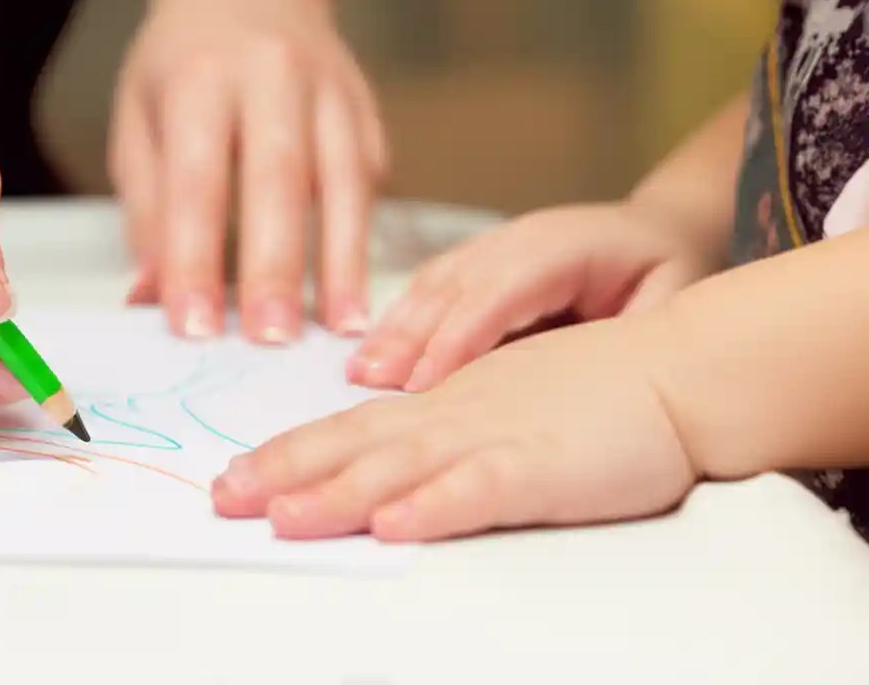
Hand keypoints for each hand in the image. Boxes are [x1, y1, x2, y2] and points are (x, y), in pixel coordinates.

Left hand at [110, 0, 386, 342]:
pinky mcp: (365, 112)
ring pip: (341, 182)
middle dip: (276, 267)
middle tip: (270, 340)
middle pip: (278, 179)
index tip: (195, 325)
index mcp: (200, 77)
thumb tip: (151, 298)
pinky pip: (368, 181)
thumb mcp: (141, 119)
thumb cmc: (185, 65)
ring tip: (338, 332)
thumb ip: (147, 210)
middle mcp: (272, 75)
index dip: (195, 257)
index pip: (197, 180)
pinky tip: (357, 295)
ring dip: (341, 264)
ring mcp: (330, 90)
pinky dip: (363, 242)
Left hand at [211, 316, 697, 541]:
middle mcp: (453, 414)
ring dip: (339, 492)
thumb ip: (448, 431)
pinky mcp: (543, 464)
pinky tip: (395, 526)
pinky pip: (481, 487)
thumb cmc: (590, 389)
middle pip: (355, 444)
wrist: (672, 368)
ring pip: (401, 465)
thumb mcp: (501, 404)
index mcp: (441, 402)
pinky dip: (435, 506)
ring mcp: (495, 436)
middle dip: (285, 472)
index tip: (235, 476)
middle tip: (223, 499)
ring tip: (283, 520)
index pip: (350, 428)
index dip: (289, 453)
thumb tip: (391, 468)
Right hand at [349, 201, 717, 391]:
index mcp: (565, 246)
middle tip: (369, 381)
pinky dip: (399, 322)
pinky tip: (372, 354)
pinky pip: (430, 288)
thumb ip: (628, 335)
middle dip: (409, 335)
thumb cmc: (668, 269)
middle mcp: (519, 237)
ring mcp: (492, 243)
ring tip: (359, 374)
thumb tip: (584, 380)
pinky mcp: (477, 260)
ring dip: (393, 329)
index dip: (459, 336)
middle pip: (452, 285)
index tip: (424, 383)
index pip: (501, 292)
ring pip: (432, 284)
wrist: (659, 227)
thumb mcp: (672, 300)